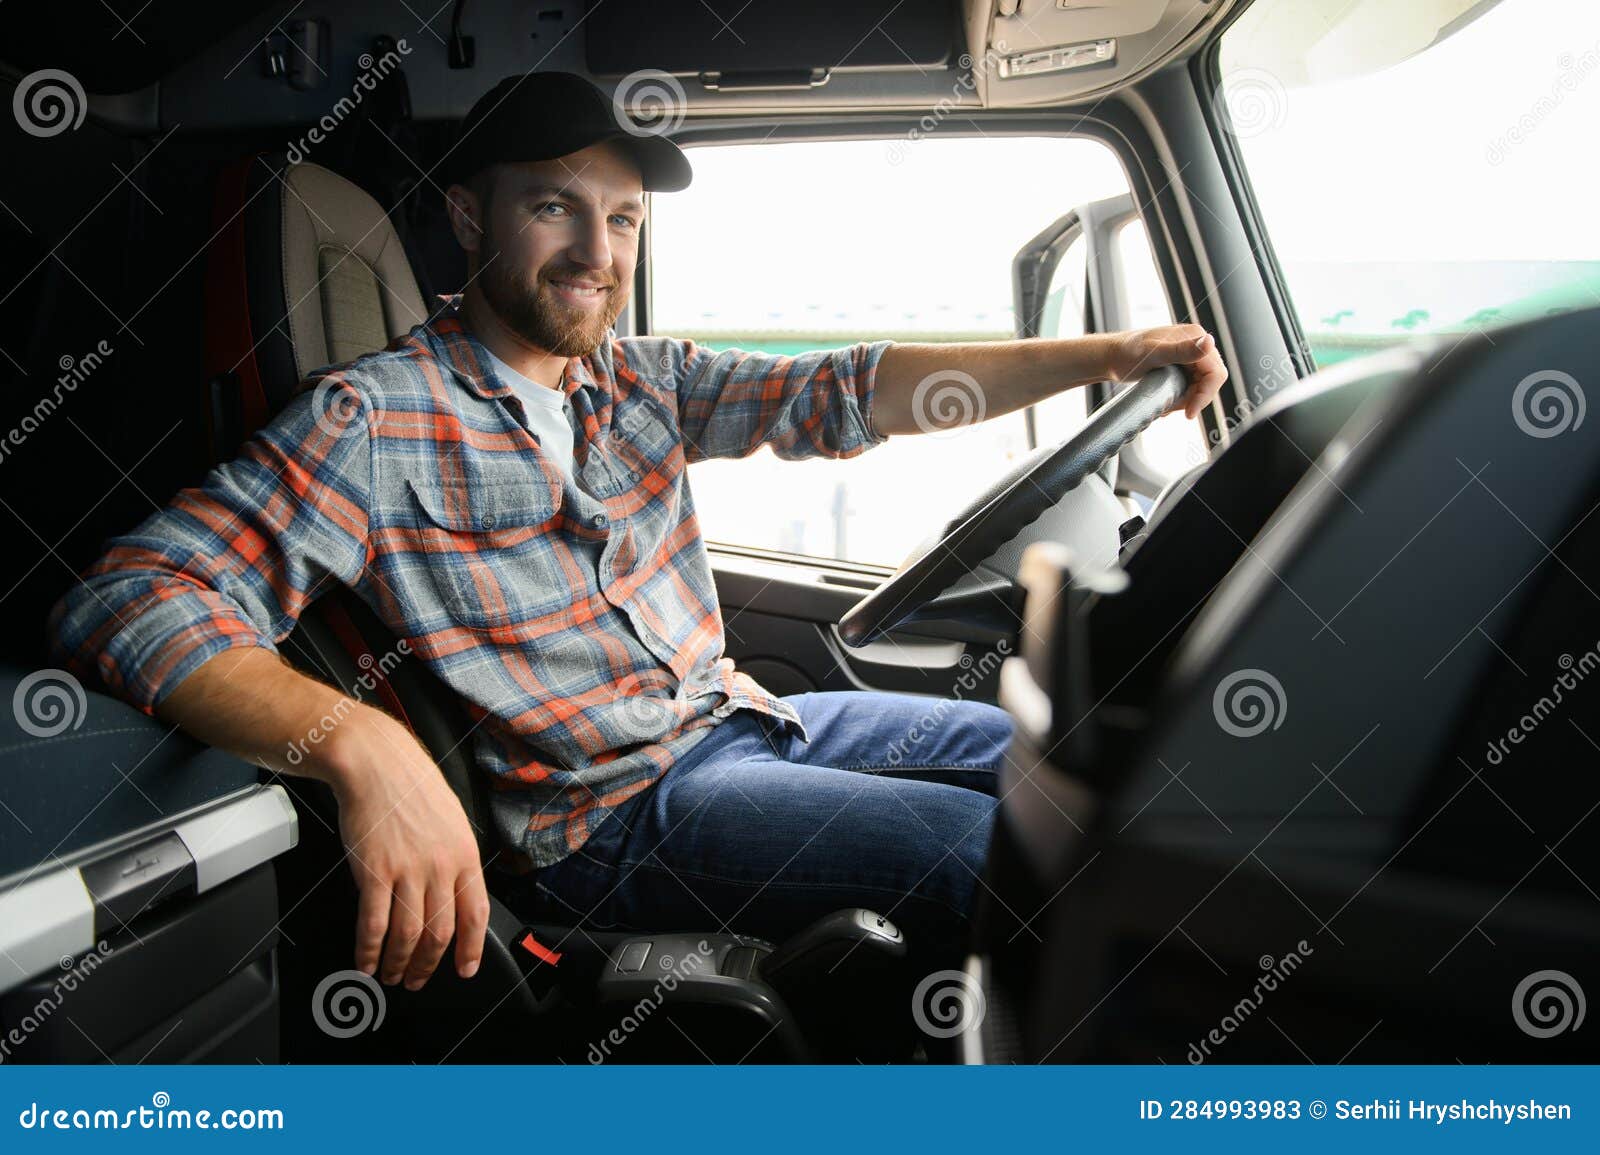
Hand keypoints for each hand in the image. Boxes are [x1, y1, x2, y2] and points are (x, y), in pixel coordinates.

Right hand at [325, 710, 489, 990]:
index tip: (466, 968)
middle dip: (429, 965)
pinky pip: (373, 924)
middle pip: (439, 932)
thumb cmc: (411, 786)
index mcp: (465, 854)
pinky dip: (369, 951)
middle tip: (418, 979)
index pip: (476, 913)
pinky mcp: (373, 871)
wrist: (376, 762)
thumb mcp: (451, 819)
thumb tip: (453, 893)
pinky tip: (366, 962)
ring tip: (392, 975)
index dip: (471, 948)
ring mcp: (407, 870)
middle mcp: (440, 865)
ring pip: (407, 935)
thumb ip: (454, 858)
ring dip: (399, 964)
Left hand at [1108, 324, 1227, 419]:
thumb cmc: (1127, 353)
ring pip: (1200, 386)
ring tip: (1164, 406)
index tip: (1189, 412)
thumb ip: (1182, 350)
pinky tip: (1164, 401)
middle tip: (1170, 409)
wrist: (1111, 357)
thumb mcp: (1154, 354)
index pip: (1215, 373)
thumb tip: (1210, 341)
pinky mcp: (1182, 365)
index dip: (1205, 395)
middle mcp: (1195, 344)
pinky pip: (1190, 386)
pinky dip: (1180, 397)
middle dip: (1193, 399)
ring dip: (1185, 400)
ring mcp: (1189, 355)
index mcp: (1194, 336)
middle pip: (1210, 381)